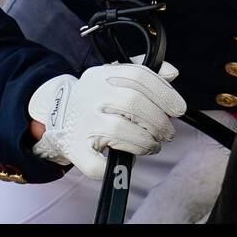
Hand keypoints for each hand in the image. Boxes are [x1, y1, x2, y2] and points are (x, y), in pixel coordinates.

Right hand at [27, 54, 186, 179]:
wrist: (57, 112)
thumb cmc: (96, 97)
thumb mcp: (114, 76)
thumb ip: (144, 72)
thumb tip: (172, 73)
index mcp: (101, 75)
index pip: (138, 76)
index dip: (164, 93)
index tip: (179, 108)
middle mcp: (89, 96)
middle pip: (133, 103)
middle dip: (158, 120)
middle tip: (168, 132)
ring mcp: (82, 124)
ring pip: (120, 131)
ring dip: (146, 142)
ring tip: (154, 144)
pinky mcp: (76, 150)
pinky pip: (99, 164)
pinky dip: (120, 164)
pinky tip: (131, 157)